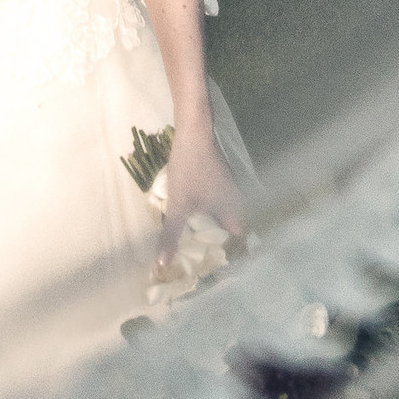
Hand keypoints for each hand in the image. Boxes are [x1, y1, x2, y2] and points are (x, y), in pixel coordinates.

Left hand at [157, 130, 245, 267]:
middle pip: (227, 228)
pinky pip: (214, 203)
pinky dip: (204, 211)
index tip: (210, 264)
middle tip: (195, 256)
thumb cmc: (190, 170)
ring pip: (220, 214)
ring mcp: (228, 189)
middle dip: (212, 242)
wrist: (193, 133)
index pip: (236, 240)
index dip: (225, 253)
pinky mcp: (218, 179)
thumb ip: (172, 235)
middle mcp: (235, 201)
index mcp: (232, 211)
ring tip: (190, 239)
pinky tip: (191, 213)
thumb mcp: (178, 206)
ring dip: (207, 226)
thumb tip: (163, 265)